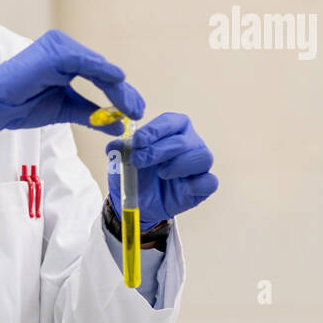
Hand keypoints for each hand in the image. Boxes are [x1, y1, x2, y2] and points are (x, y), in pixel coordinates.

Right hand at [0, 29, 143, 132]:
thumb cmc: (21, 105)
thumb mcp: (65, 109)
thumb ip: (91, 114)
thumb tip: (118, 125)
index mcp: (65, 58)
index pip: (100, 75)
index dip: (120, 93)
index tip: (135, 111)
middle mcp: (63, 48)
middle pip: (102, 70)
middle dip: (123, 92)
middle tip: (138, 111)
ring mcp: (58, 47)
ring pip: (98, 67)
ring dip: (117, 88)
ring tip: (131, 107)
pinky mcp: (54, 53)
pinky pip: (85, 62)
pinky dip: (103, 72)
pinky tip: (119, 82)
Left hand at [106, 112, 217, 230]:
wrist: (139, 201)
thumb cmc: (135, 172)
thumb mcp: (121, 161)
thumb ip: (119, 152)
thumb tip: (113, 147)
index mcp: (173, 129)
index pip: (171, 122)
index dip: (155, 130)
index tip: (138, 141)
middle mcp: (190, 143)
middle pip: (183, 141)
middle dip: (158, 151)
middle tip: (138, 160)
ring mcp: (199, 164)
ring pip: (203, 157)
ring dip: (179, 165)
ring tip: (161, 173)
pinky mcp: (204, 186)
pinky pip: (209, 182)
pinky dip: (195, 184)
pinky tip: (179, 187)